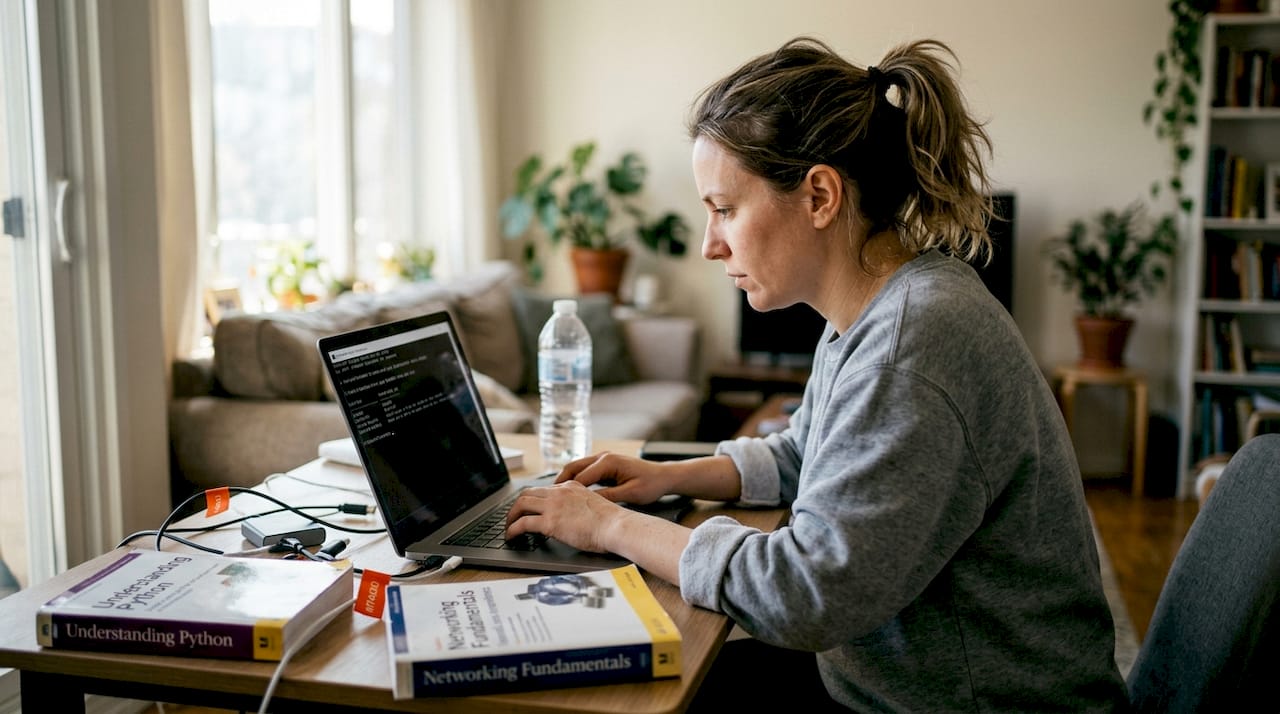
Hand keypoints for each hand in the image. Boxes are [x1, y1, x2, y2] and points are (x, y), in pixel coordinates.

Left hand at [505, 481, 627, 552]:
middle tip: (513, 517)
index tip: (529, 508)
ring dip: (511, 516)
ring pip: (521, 504)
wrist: (616, 526)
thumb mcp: (593, 505)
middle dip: (517, 506)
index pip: (544, 489)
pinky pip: (522, 523)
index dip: (533, 500)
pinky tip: (511, 537)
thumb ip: (579, 507)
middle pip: (528, 493)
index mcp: (571, 487)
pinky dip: (513, 530)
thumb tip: (572, 519)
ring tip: (508, 528)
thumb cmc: (612, 522)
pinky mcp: (549, 522)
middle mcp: (560, 492)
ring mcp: (553, 506)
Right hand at [554, 451, 674, 505]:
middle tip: (546, 498)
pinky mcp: (605, 464)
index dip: (566, 492)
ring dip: (564, 481)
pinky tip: (569, 493)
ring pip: (576, 468)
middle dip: (558, 483)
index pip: (580, 477)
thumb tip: (588, 503)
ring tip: (553, 497)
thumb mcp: (631, 494)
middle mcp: (603, 457)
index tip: (554, 504)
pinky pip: (584, 471)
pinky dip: (574, 481)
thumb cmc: (651, 484)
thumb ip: (608, 497)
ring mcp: (603, 459)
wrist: (664, 476)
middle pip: (573, 468)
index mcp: (608, 462)